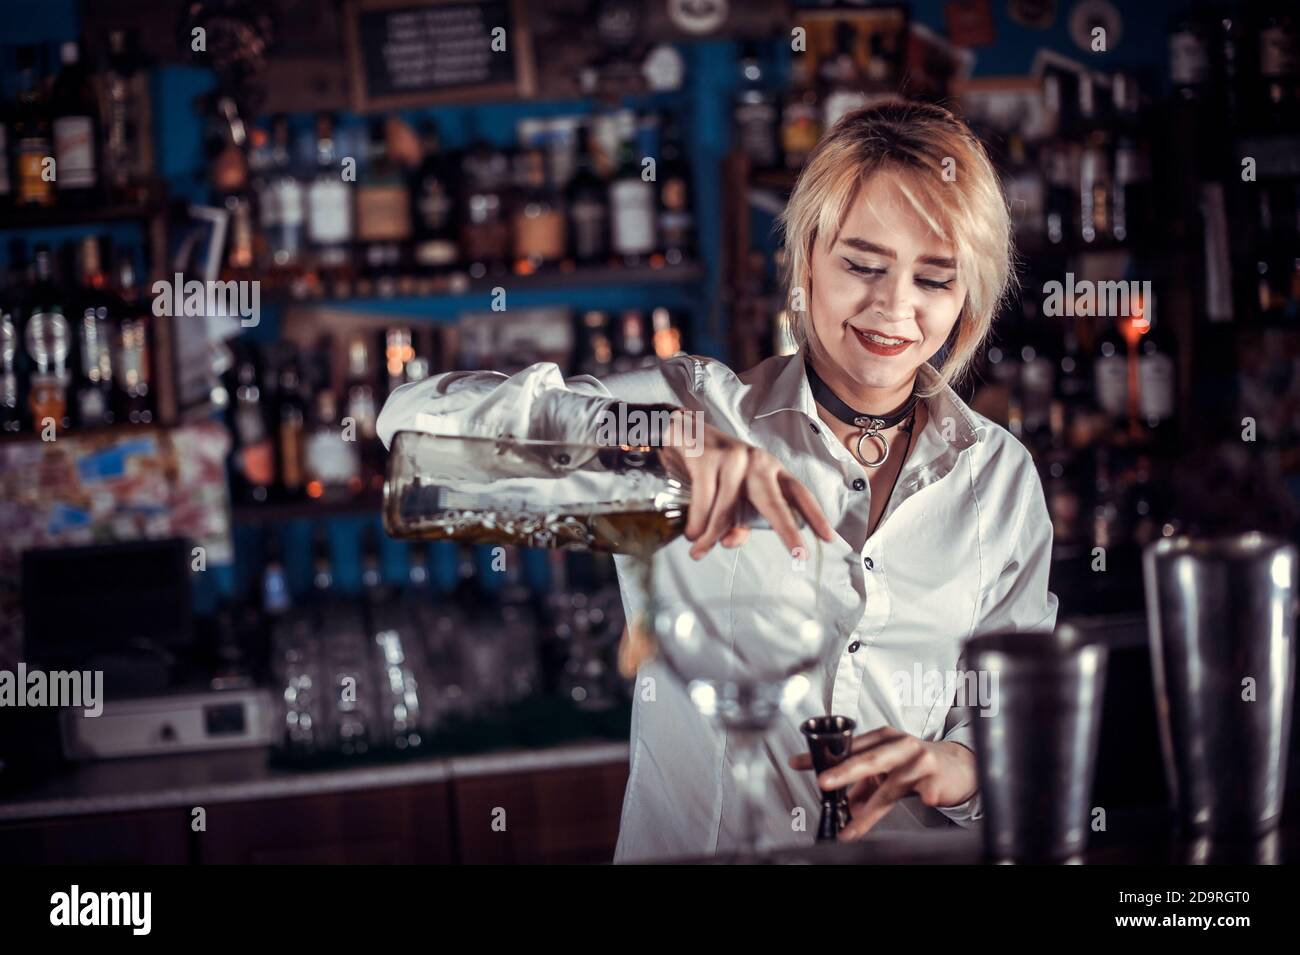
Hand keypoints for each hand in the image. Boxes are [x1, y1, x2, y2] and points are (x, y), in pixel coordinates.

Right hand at [657, 412, 834, 559]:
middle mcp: (756, 461)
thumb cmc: (711, 466)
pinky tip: (691, 533)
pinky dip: (696, 522)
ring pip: (727, 509)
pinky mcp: (707, 457)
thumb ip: (736, 519)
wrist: (679, 430)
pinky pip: (704, 500)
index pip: (798, 493)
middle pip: (775, 500)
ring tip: (698, 550)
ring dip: (711, 535)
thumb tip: (730, 541)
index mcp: (770, 469)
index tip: (828, 538)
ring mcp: (732, 457)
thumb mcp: (729, 492)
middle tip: (799, 554)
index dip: (815, 516)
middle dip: (788, 529)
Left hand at [787, 727, 977, 840]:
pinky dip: (924, 794)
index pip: (848, 747)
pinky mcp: (936, 776)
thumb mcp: (887, 770)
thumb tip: (841, 803)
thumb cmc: (918, 764)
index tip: (799, 763)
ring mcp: (919, 759)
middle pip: (868, 759)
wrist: (957, 767)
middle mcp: (899, 745)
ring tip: (852, 825)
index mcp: (883, 738)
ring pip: (891, 785)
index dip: (824, 756)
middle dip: (843, 772)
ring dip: (869, 808)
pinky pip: (927, 788)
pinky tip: (924, 799)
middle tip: (823, 783)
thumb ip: (862, 784)